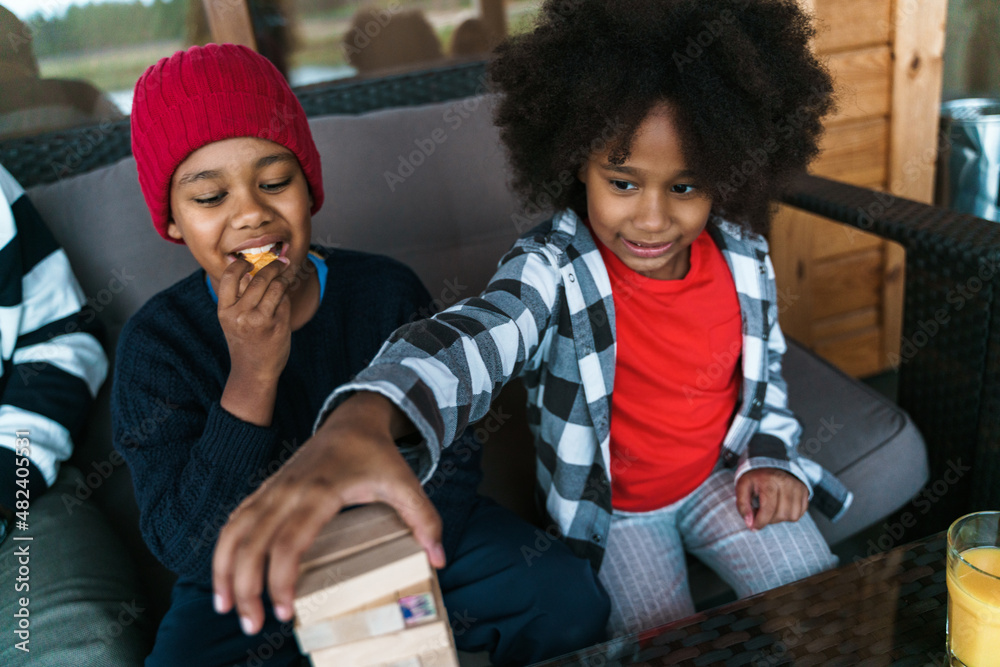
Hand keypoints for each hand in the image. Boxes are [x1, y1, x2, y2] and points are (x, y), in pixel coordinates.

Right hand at [211, 391, 444, 635]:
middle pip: (253, 543)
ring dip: (225, 570)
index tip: (284, 612)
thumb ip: (424, 518)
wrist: (353, 419)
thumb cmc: (377, 455)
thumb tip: (439, 558)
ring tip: (225, 607)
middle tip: (250, 625)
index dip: (280, 580)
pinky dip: (224, 549)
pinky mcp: (266, 489)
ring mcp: (273, 488)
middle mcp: (289, 490)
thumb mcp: (406, 482)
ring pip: (234, 531)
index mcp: (320, 491)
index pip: (289, 542)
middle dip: (245, 587)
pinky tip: (224, 576)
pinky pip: (235, 520)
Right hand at [217, 257, 290, 425]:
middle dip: (273, 266)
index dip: (241, 265)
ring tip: (287, 273)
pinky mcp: (278, 325)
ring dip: (284, 277)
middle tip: (281, 261)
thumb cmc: (243, 343)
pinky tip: (286, 296)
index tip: (249, 262)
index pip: (229, 277)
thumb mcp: (232, 321)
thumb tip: (253, 270)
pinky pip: (285, 301)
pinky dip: (287, 296)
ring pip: (276, 287)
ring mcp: (260, 320)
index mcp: (225, 311)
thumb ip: (239, 298)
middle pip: (259, 279)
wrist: (253, 372)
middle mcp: (241, 314)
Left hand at [735, 468, 808, 530]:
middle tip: (760, 512)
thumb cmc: (754, 479)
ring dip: (780, 518)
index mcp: (769, 480)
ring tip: (770, 509)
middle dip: (769, 519)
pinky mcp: (805, 491)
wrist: (769, 464)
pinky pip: (800, 513)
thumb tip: (750, 524)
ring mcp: (798, 487)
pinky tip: (780, 507)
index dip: (761, 521)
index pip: (768, 507)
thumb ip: (743, 506)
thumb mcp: (742, 487)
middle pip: (781, 514)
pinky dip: (789, 515)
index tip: (753, 526)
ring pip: (792, 516)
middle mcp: (787, 482)